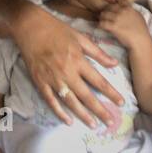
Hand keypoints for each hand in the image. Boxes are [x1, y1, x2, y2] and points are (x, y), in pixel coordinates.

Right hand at [12, 1, 122, 127]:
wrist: (30, 26)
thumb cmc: (56, 29)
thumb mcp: (80, 37)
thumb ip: (97, 52)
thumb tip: (114, 64)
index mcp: (79, 60)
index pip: (99, 81)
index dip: (111, 93)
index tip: (121, 103)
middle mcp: (67, 72)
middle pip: (87, 96)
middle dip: (100, 110)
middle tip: (110, 123)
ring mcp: (52, 79)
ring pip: (70, 102)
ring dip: (83, 115)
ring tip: (94, 125)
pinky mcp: (40, 82)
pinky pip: (51, 101)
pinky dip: (60, 113)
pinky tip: (68, 121)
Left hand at [97, 0, 147, 49]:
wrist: (140, 40)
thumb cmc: (142, 30)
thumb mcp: (139, 16)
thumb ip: (132, 11)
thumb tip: (127, 9)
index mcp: (129, 8)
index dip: (114, 2)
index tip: (112, 6)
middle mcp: (122, 11)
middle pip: (109, 7)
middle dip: (106, 11)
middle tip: (105, 16)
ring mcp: (117, 18)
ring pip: (103, 14)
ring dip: (102, 18)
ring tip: (102, 21)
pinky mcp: (113, 26)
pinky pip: (102, 23)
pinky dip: (100, 25)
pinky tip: (101, 27)